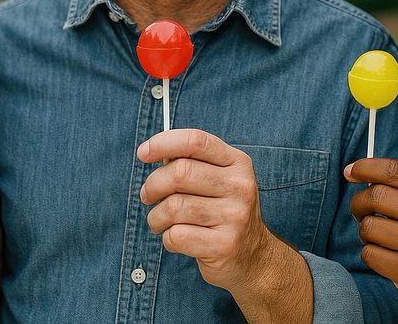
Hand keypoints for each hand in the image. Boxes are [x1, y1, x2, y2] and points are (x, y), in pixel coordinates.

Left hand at [138, 129, 275, 290]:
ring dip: (156, 216)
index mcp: (238, 163)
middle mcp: (240, 186)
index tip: (143, 153)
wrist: (254, 257)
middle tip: (148, 195)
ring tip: (159, 220)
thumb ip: (191, 163)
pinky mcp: (224, 245)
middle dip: (153, 185)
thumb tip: (155, 152)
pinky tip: (176, 237)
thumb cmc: (223, 211)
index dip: (164, 143)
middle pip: (180, 172)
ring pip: (174, 206)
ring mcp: (235, 217)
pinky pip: (176, 236)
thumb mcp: (218, 180)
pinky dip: (167, 237)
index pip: (196, 141)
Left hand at [345, 158, 397, 321]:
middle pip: (377, 195)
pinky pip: (369, 253)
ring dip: (364, 229)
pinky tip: (384, 254)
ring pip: (368, 225)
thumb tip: (361, 171)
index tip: (350, 171)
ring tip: (377, 236)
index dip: (366, 167)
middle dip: (360, 202)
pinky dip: (370, 252)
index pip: (396, 171)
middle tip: (361, 210)